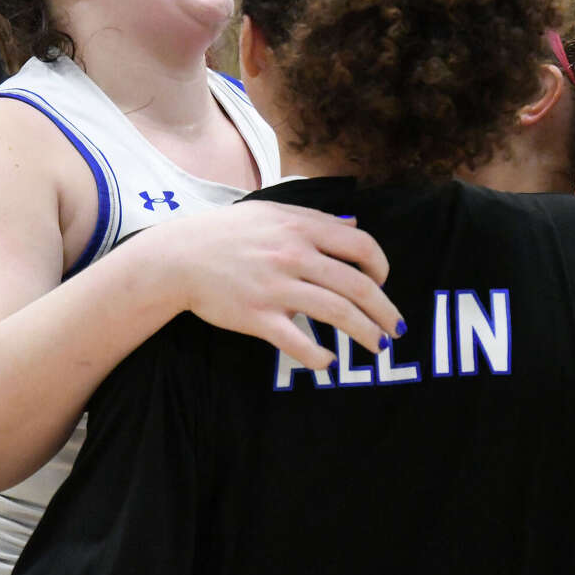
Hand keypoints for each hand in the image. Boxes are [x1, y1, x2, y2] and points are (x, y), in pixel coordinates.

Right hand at [149, 201, 403, 369]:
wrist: (179, 257)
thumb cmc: (226, 233)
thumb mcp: (270, 212)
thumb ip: (314, 218)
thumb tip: (353, 224)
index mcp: (300, 227)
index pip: (361, 246)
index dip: (381, 267)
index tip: (383, 283)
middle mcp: (293, 255)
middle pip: (357, 285)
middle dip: (384, 311)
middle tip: (396, 328)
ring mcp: (275, 287)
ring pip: (337, 313)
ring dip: (365, 333)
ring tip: (376, 346)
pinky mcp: (257, 316)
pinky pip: (298, 341)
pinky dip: (319, 356)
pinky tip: (329, 361)